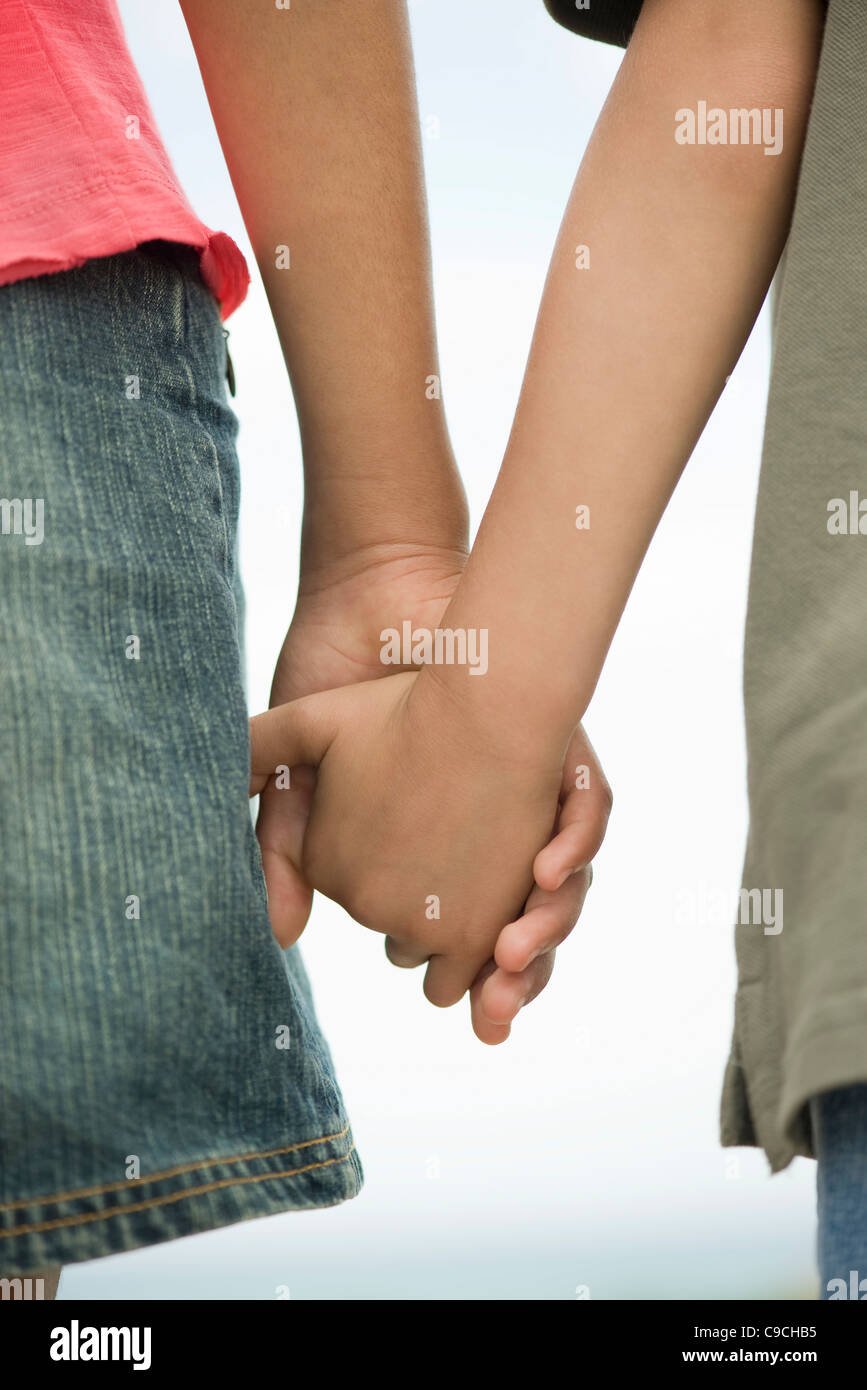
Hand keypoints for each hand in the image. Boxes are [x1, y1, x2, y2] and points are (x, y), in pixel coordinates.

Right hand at [255, 542, 610, 1040]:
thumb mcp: (295, 778)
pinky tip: (547, 870)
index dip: (481, 985)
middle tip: (497, 1004)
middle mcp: (497, 831)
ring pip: (570, 886)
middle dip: (523, 975)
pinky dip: (577, 842)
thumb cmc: (336, 684)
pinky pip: (589, 807)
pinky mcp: (560, 745)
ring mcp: (532, 793)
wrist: (379, 600)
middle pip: (533, 928)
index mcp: (442, 852)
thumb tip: (283, 935)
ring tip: (513, 952)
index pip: (472, 941)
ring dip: (551, 926)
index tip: (478, 1014)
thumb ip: (283, 852)